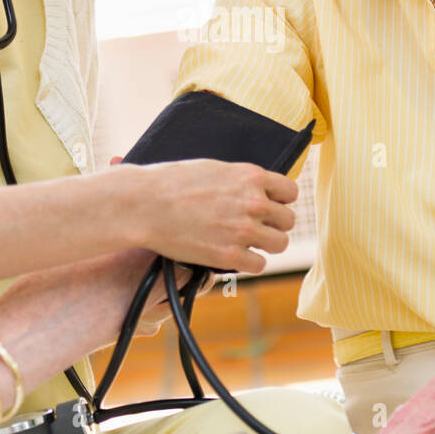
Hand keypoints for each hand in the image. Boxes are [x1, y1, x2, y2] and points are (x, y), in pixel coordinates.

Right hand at [111, 155, 297, 273]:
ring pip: (280, 244)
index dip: (279, 201)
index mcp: (251, 176)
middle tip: (253, 228)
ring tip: (245, 243)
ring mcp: (243, 230)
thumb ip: (240, 181)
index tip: (267, 207)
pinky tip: (232, 255)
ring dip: (264, 245)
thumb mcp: (214, 169)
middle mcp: (253, 202)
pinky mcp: (230, 255)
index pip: (290, 192)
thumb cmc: (171, 182)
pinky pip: (259, 265)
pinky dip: (247, 263)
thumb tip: (258, 190)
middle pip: (288, 220)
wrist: (143, 204)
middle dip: (273, 225)